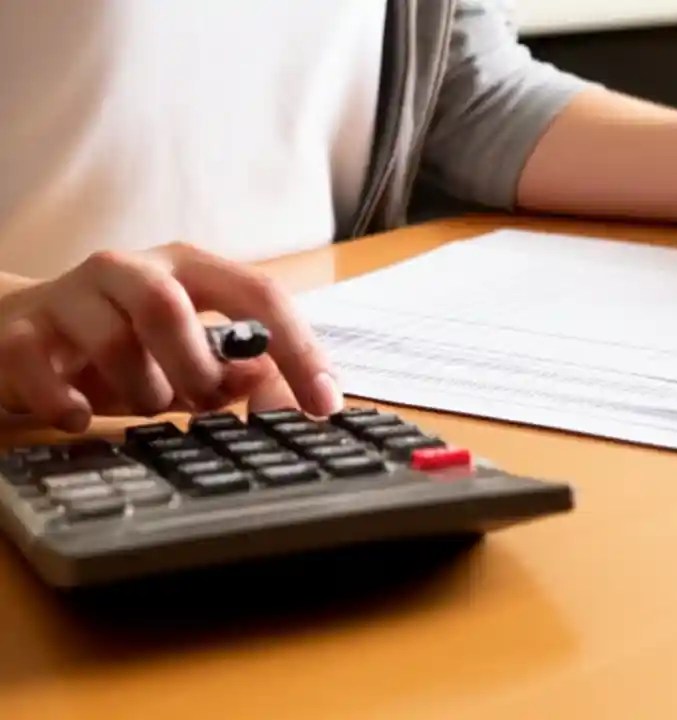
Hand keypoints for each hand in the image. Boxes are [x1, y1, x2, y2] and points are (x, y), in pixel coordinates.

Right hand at [0, 244, 342, 431]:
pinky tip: (79, 417)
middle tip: (204, 404)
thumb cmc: (123, 348)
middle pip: (170, 304)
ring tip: (144, 406)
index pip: (259, 294)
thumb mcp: (188, 357)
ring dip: (142, 392)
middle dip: (198, 369)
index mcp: (188, 269)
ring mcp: (70, 297)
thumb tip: (273, 387)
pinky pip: (39, 365)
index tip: (325, 404)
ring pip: (113, 339)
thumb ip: (237, 371)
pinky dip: (68, 402)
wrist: (14, 333)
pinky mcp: (19, 333)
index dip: (298, 350)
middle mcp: (129, 270)